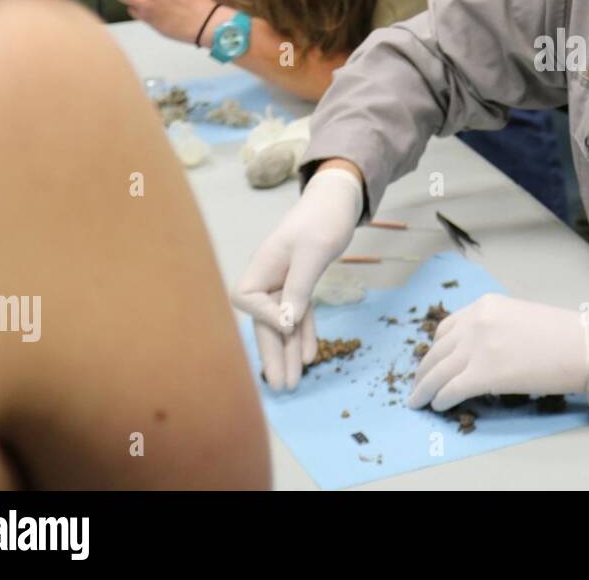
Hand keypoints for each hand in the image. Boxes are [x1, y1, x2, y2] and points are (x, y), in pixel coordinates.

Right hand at [233, 167, 364, 390]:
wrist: (340, 201)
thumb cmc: (324, 219)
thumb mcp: (313, 252)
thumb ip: (298, 286)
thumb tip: (284, 323)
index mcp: (263, 265)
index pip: (248, 299)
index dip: (264, 316)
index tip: (286, 324)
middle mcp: (268, 276)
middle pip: (265, 320)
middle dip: (273, 354)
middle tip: (279, 387)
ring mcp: (283, 281)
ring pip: (283, 322)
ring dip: (289, 352)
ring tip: (293, 383)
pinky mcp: (301, 283)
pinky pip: (299, 313)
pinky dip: (304, 333)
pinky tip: (310, 356)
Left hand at [407, 295, 588, 411]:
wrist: (581, 346)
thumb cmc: (562, 334)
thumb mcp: (520, 317)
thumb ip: (495, 328)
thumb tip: (482, 352)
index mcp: (484, 305)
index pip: (447, 329)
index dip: (435, 349)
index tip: (432, 362)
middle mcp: (474, 322)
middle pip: (437, 351)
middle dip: (424, 370)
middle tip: (417, 385)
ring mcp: (476, 348)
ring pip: (437, 371)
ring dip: (424, 388)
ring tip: (417, 401)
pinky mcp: (482, 374)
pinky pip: (451, 389)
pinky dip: (440, 399)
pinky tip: (438, 406)